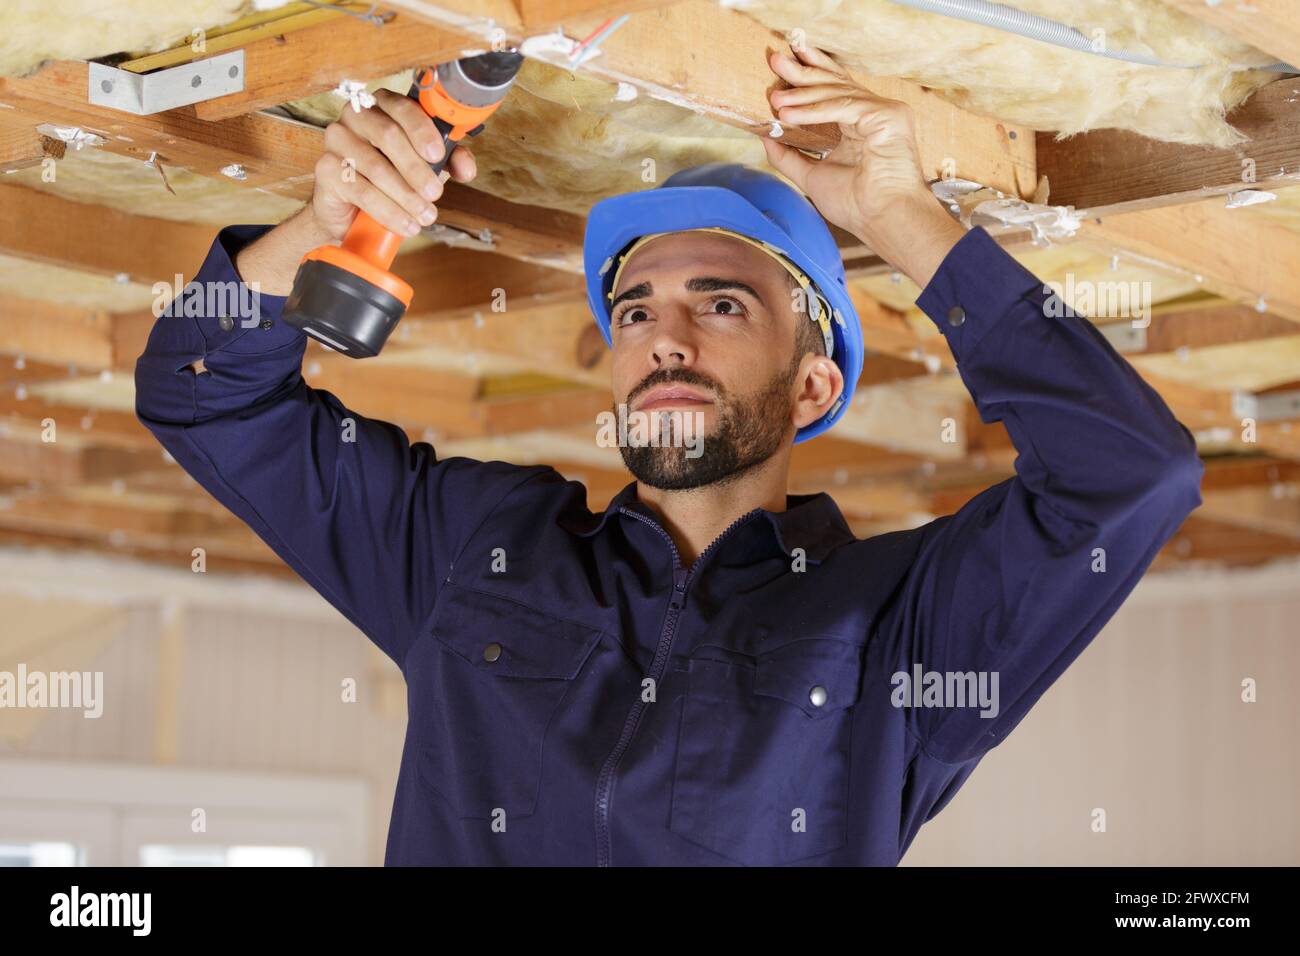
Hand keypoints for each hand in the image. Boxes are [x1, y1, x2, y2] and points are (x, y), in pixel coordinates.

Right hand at [312, 88, 478, 239]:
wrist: (353, 209)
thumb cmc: (392, 177)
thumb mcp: (426, 166)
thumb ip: (449, 161)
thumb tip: (466, 168)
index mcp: (383, 106)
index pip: (402, 106)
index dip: (422, 130)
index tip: (438, 154)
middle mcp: (356, 116)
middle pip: (388, 135)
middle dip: (417, 169)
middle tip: (435, 194)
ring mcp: (337, 140)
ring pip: (376, 167)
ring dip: (406, 196)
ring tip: (425, 216)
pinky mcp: (325, 168)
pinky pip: (361, 190)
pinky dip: (388, 211)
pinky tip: (405, 225)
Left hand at [761, 44, 964, 285]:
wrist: (882, 219)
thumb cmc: (856, 205)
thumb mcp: (811, 175)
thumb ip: (789, 156)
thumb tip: (765, 137)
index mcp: (859, 124)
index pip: (833, 90)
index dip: (810, 74)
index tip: (784, 63)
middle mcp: (873, 113)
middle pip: (835, 84)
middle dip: (803, 72)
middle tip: (775, 59)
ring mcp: (884, 112)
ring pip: (837, 93)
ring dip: (803, 96)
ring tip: (775, 98)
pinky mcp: (888, 115)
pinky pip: (845, 106)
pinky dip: (815, 111)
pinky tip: (790, 115)